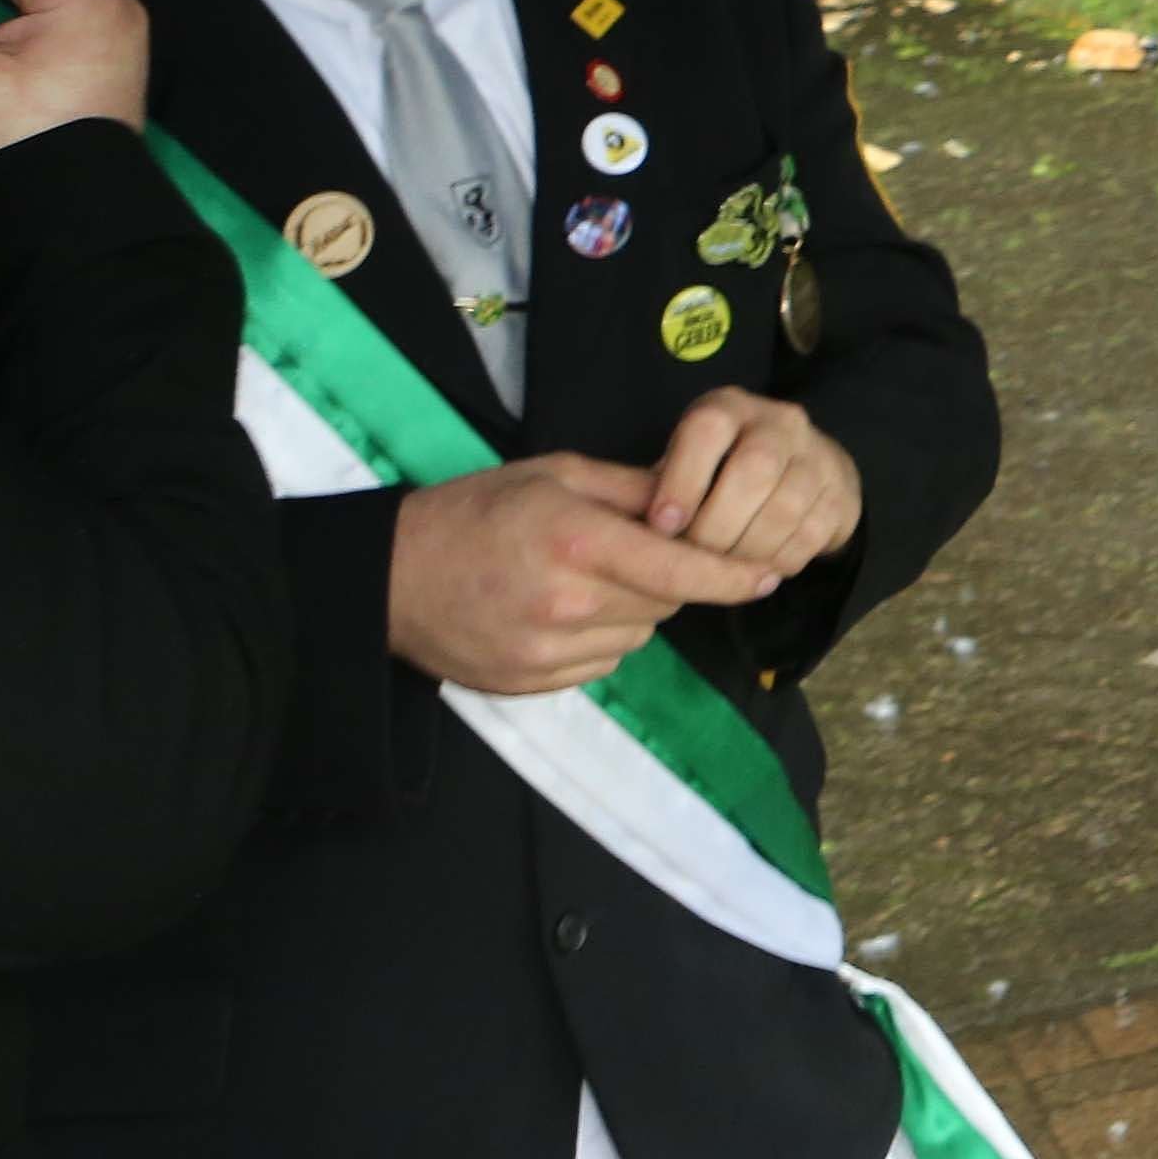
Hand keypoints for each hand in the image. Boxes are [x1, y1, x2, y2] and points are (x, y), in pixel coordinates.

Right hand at [387, 453, 780, 693]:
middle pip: (665, 602)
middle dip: (670, 576)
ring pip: (637, 634)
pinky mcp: (533, 683)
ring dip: (635, 608)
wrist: (388, 579)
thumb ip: (632, 488)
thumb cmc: (474, 512)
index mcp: (577, 542)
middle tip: (638, 549)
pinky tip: (565, 610)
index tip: (770, 577)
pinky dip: (603, 637)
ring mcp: (548, 651)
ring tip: (588, 577)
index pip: (680, 568)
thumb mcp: (554, 475)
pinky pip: (602, 662)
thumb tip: (696, 496)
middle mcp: (568, 603)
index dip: (731, 575)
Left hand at [645, 386, 865, 576]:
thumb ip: (652, 491)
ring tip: (723, 573)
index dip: (684, 479)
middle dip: (717, 526)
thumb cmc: (719, 476)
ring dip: (747, 551)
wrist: (800, 471)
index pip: (709, 429)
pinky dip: (779, 560)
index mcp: (730, 408)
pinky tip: (757, 570)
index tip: (662, 526)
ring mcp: (818, 455)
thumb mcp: (682, 469)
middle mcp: (780, 422)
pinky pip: (812, 534)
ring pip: (785, 507)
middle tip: (694, 559)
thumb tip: (619, 529)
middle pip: (754, 470)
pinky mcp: (842, 492)